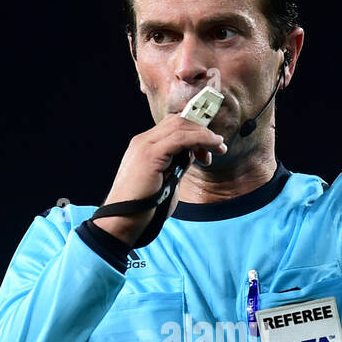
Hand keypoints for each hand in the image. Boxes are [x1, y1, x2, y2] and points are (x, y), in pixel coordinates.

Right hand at [92, 115, 227, 245]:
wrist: (122, 221)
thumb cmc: (144, 208)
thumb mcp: (167, 181)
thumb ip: (177, 164)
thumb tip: (193, 153)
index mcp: (145, 146)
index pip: (173, 126)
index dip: (195, 131)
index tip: (210, 148)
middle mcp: (143, 141)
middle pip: (178, 121)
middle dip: (202, 130)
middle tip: (218, 148)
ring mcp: (145, 146)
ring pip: (180, 125)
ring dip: (204, 134)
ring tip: (219, 148)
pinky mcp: (150, 155)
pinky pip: (180, 138)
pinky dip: (200, 138)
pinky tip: (212, 146)